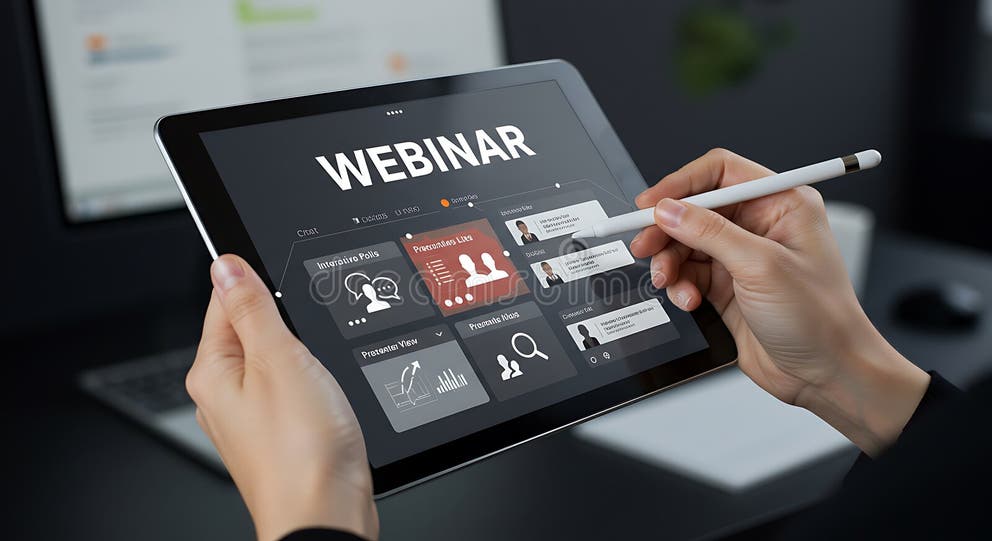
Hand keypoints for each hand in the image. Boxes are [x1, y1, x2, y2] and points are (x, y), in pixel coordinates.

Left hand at [187, 254, 377, 540]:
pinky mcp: (283, 432)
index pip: (225, 301)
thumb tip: (226, 265)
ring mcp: (254, 416)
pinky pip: (295, 389)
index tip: (283, 277)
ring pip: (279, 360)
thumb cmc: (300, 452)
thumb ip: (253, 308)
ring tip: (322, 371)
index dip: (257, 281)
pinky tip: (329, 393)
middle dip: (287, 323)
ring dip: (304, 355)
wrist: (326, 515)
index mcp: (212, 371)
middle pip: (253, 329)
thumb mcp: (279, 359)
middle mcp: (225, 394)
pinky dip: (314, 382)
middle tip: (312, 337)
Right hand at [630, 148, 929, 455]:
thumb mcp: (760, 266)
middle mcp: (761, 225)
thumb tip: (669, 210)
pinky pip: (688, 275)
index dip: (682, 184)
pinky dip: (680, 287)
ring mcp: (743, 256)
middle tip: (643, 245)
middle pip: (695, 209)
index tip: (651, 204)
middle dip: (667, 229)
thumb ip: (709, 233)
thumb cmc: (820, 319)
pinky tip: (689, 302)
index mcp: (781, 204)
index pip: (720, 173)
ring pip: (686, 244)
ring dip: (670, 263)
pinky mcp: (728, 286)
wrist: (826, 374)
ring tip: (667, 282)